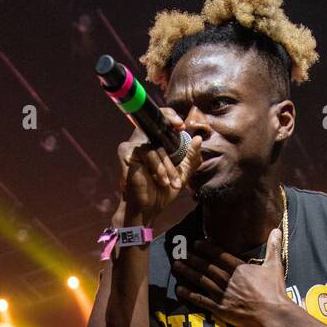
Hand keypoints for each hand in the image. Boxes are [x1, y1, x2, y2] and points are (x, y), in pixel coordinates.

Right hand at [117, 107, 202, 223]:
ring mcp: (133, 146)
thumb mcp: (182, 174)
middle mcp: (142, 142)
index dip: (170, 117)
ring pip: (157, 146)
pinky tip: (161, 180)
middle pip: (156, 125)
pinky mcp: (127, 154)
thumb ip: (191, 157)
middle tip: (180, 130)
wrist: (148, 209)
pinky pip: (148, 153)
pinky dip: (158, 168)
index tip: (182, 126)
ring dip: (168, 166)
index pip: (160, 121)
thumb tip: (198, 139)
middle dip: (170, 129)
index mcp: (154, 144)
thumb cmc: (161, 192)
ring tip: (171, 182)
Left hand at [174, 227, 285, 326]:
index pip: (220, 255)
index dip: (207, 248)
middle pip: (207, 266)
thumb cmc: (275, 291)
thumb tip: (277, 230)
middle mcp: (229, 279)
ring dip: (188, 272)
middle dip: (193, 259)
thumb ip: (273, 247)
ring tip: (176, 265)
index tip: (196, 243)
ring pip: (202, 280)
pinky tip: (179, 289)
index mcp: (240, 268)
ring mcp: (223, 294)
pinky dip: (190, 295)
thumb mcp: (275, 266)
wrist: (274, 313)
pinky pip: (202, 300)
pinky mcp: (221, 309)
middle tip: (181, 252)